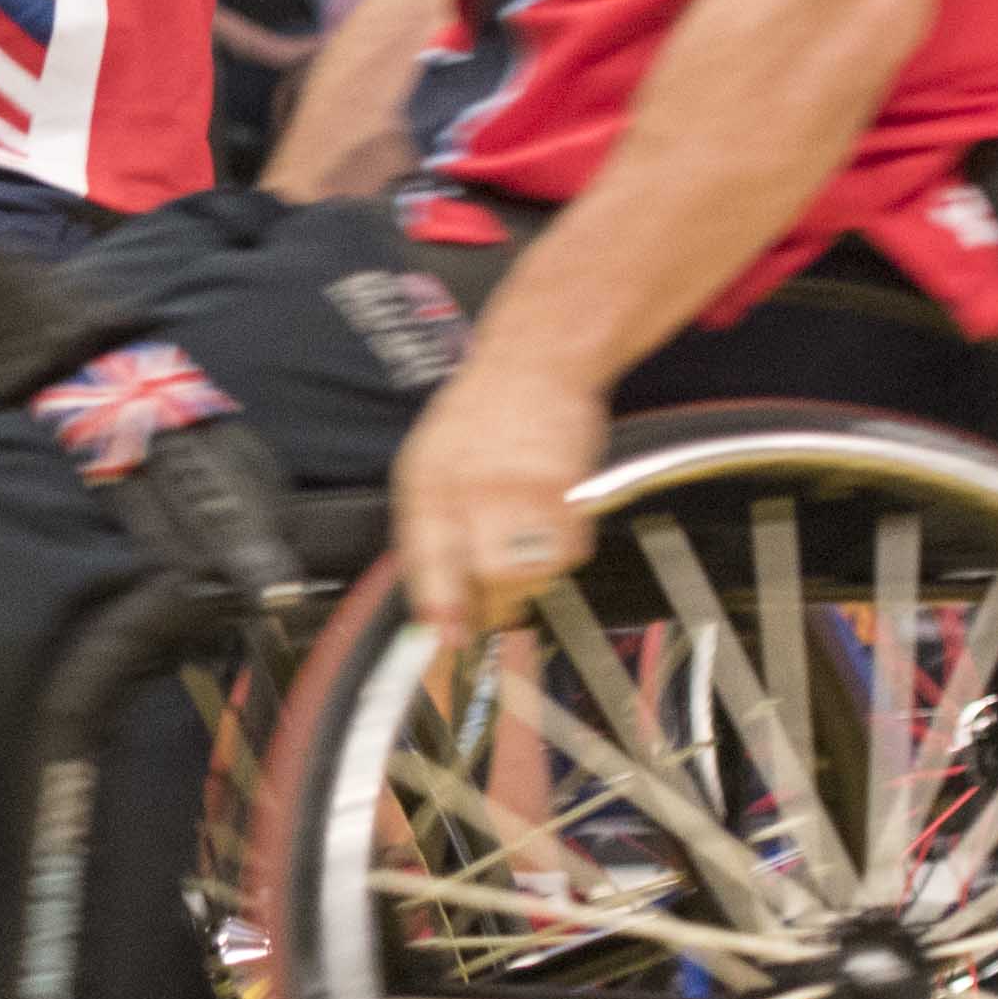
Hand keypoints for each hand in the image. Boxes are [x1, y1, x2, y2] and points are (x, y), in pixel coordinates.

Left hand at [388, 347, 606, 636]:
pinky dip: (565, 549)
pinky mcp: (566, 486)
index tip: (449, 639)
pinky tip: (553, 522)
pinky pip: (571, 548)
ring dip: (533, 578)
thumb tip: (438, 601)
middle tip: (500, 603)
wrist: (535, 359)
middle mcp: (470, 486)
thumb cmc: (480, 415)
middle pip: (488, 574)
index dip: (441, 607)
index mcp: (426, 485)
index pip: (428, 562)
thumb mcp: (429, 463)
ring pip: (533, 568)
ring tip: (528, 553)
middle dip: (496, 601)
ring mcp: (521, 487)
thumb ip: (430, 529)